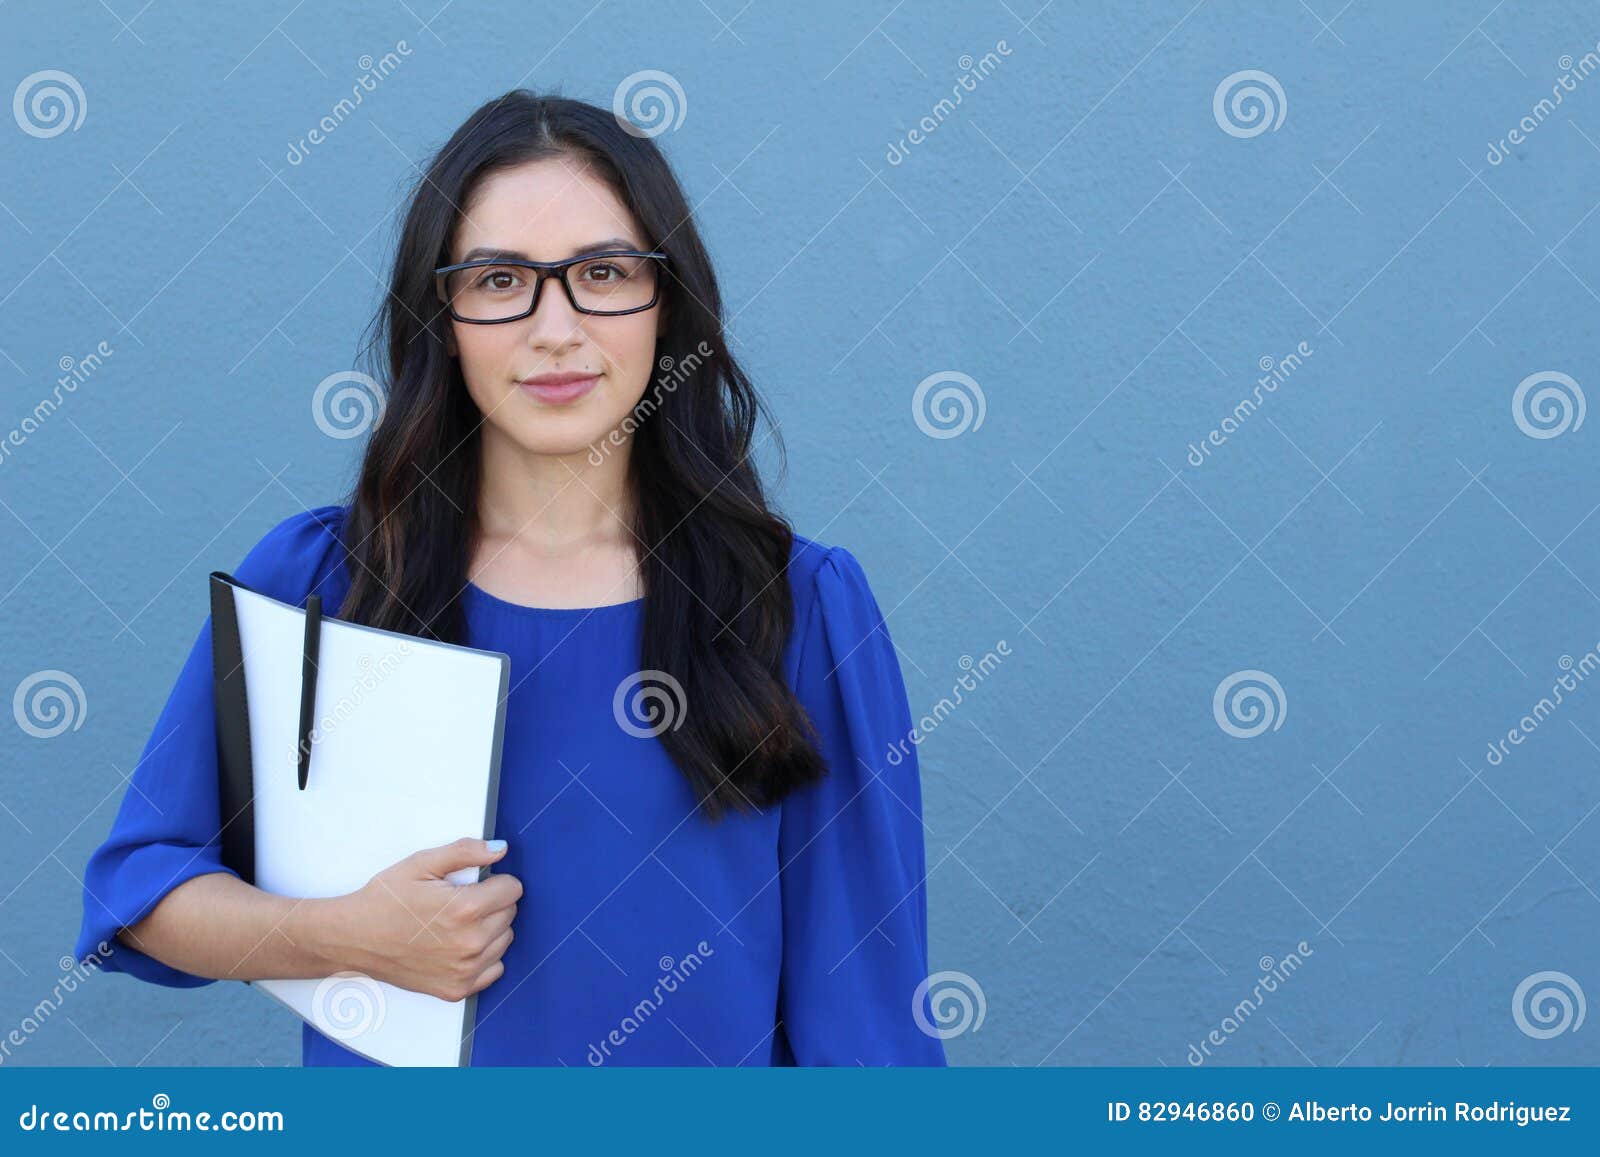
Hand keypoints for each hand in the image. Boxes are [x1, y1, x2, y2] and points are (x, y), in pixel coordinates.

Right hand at [329, 837, 520, 1001]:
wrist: (353, 938)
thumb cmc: (385, 899)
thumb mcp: (421, 864)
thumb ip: (465, 852)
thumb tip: (501, 849)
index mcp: (465, 908)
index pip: (513, 889)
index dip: (496, 881)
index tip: (476, 883)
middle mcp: (470, 943)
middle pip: (510, 914)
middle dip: (492, 903)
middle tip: (460, 902)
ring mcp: (464, 970)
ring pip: (504, 940)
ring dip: (490, 929)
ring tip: (456, 923)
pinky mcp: (457, 989)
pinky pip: (494, 968)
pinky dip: (483, 957)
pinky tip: (457, 946)